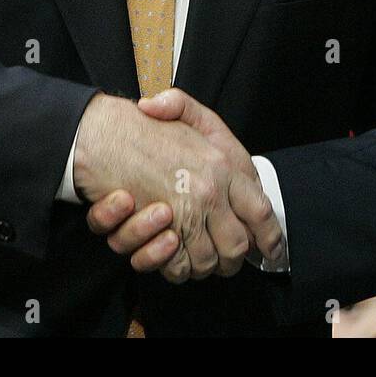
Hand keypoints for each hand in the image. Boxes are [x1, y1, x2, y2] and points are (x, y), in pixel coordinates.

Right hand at [73, 91, 279, 281]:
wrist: (103, 137)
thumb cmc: (143, 128)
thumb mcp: (183, 110)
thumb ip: (201, 115)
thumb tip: (218, 144)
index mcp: (225, 165)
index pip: (261, 210)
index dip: (270, 236)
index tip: (272, 251)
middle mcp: (211, 192)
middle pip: (237, 246)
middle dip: (231, 260)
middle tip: (223, 260)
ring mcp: (187, 214)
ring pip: (207, 262)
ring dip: (201, 266)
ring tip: (192, 253)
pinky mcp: (160, 232)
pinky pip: (176, 266)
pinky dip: (173, 266)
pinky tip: (168, 249)